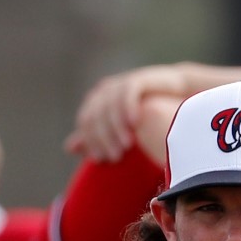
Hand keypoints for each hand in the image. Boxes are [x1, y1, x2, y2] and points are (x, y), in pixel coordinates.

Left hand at [67, 65, 193, 161]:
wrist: (172, 92)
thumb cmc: (146, 113)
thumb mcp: (119, 128)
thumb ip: (96, 136)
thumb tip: (69, 148)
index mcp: (96, 102)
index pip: (86, 123)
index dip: (91, 142)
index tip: (101, 160)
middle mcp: (104, 91)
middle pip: (97, 115)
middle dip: (104, 138)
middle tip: (115, 157)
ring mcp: (120, 84)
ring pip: (112, 106)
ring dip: (117, 127)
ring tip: (127, 146)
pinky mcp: (137, 80)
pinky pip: (129, 93)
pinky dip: (130, 108)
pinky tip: (135, 123)